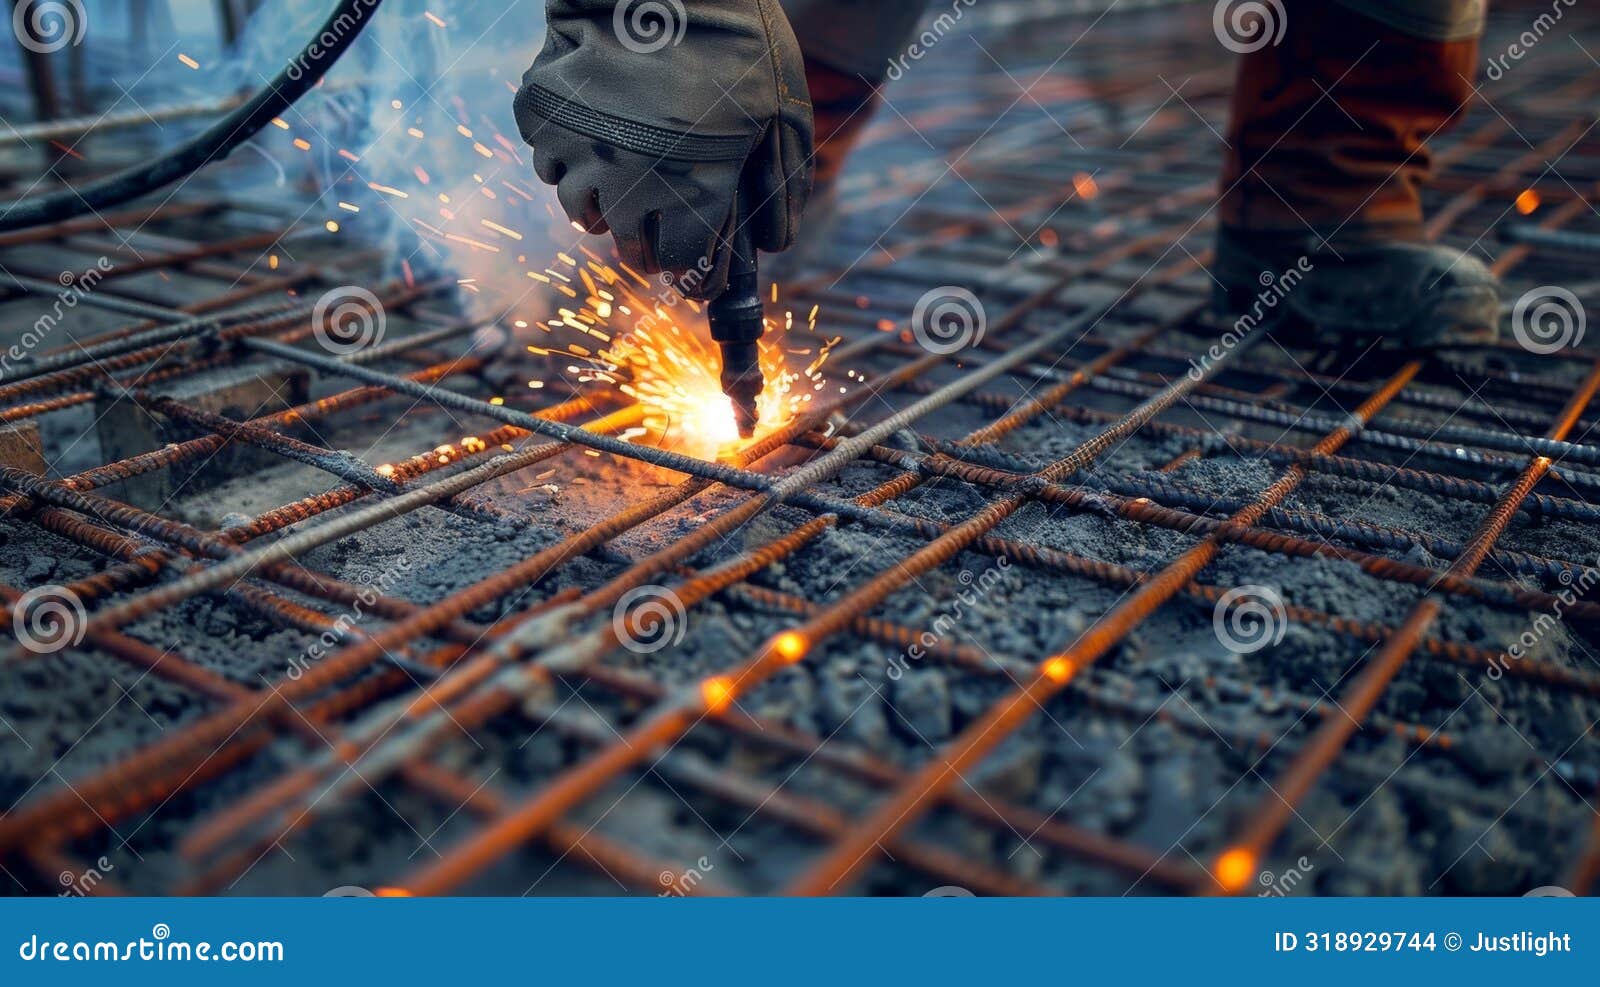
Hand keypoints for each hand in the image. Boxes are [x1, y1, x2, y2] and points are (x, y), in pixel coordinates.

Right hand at [515, 0, 813, 298]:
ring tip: (620, 190)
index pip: (682, 264)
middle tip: (654, 237)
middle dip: (646, 247)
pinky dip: (566, 159)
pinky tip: (589, 140)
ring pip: (581, 210)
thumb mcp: (782, 108)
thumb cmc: (736, 37)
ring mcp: (579, 149)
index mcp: (695, 188)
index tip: (694, 269)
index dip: (691, 271)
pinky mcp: (542, 116)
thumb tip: (774, 242)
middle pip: (629, 247)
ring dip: (603, 208)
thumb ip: (781, 182)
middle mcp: (631, 182)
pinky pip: (548, 160)